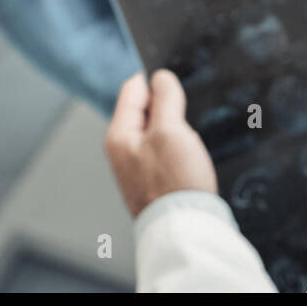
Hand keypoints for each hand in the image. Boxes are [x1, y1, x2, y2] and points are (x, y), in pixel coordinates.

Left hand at [104, 69, 217, 217]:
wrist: (186, 228)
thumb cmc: (175, 183)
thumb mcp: (171, 130)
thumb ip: (165, 98)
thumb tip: (161, 77)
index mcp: (119, 134)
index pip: (133, 89)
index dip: (156, 83)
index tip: (176, 91)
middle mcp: (122, 149)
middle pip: (146, 109)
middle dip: (170, 111)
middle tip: (181, 129)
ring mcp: (136, 165)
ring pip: (159, 130)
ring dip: (176, 132)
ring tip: (185, 152)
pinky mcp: (151, 178)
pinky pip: (166, 150)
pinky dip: (179, 149)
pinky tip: (187, 165)